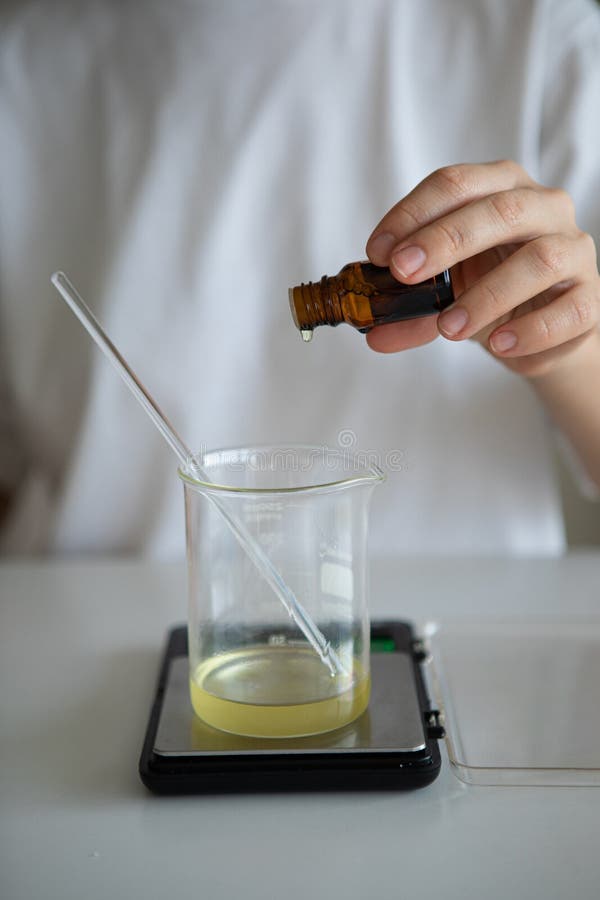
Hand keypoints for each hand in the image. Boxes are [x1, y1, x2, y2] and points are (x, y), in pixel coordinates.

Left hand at [365, 160, 599, 378]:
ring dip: (488, 294)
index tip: (379, 252)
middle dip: (445, 240)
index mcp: (501, 187)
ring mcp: (574, 249)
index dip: (413, 214)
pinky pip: (570, 310)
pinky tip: (499, 345)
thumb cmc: (487, 290)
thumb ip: (408, 310)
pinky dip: (531, 330)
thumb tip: (371, 333)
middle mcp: (544, 207)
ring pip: (539, 260)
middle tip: (404, 273)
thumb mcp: (442, 292)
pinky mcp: (590, 295)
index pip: (457, 183)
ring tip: (449, 327)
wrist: (536, 330)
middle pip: (500, 210)